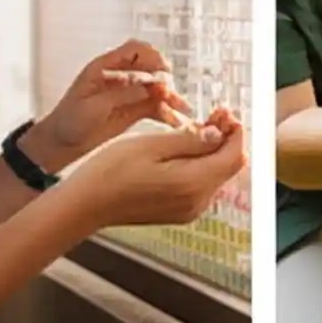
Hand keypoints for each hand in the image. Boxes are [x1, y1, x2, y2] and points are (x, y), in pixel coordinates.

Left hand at [23, 39, 190, 171]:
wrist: (61, 143)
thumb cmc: (68, 122)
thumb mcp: (93, 107)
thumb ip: (120, 95)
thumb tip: (147, 86)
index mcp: (104, 68)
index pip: (133, 50)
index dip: (151, 56)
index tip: (164, 69)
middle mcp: (119, 78)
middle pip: (150, 68)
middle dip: (165, 79)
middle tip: (172, 93)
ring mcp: (127, 94)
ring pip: (156, 90)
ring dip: (171, 98)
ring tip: (185, 111)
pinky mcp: (132, 111)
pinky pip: (154, 108)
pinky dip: (167, 113)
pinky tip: (177, 122)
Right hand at [65, 107, 246, 228]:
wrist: (86, 204)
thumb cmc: (110, 171)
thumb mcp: (150, 145)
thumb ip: (189, 140)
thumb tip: (218, 133)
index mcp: (192, 183)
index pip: (233, 155)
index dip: (235, 130)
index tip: (224, 111)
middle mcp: (196, 202)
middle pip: (228, 166)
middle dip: (226, 139)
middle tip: (213, 114)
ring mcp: (188, 210)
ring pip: (216, 175)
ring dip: (213, 151)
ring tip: (196, 128)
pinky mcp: (179, 212)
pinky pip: (201, 185)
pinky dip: (200, 165)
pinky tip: (184, 149)